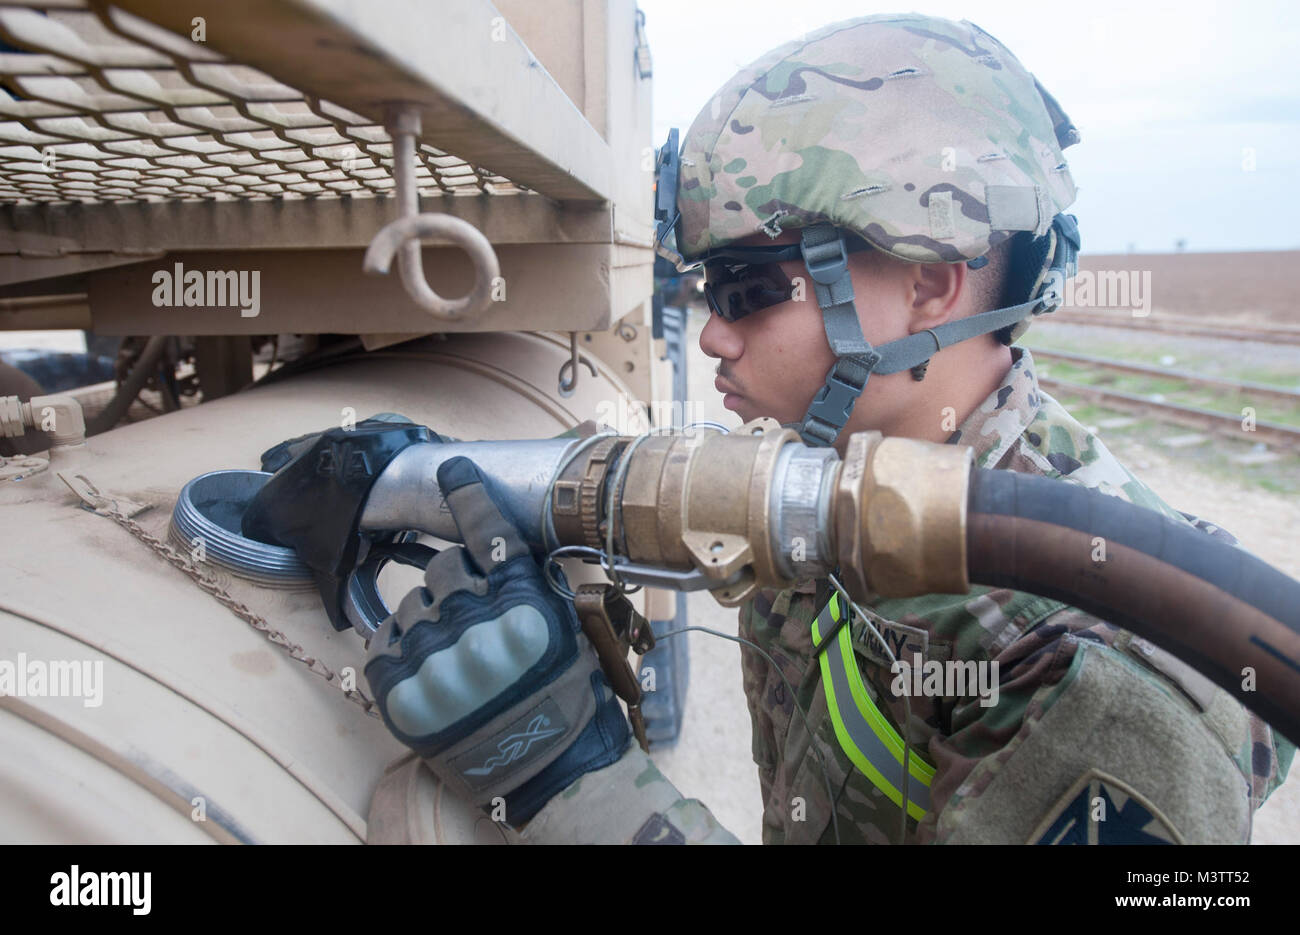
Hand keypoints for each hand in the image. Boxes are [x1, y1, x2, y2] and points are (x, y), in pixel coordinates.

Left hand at [364, 456, 630, 825]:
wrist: (548, 770)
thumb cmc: (567, 699)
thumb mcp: (569, 628)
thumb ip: (531, 585)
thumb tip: (494, 545)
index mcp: (523, 607)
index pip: (487, 533)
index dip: (467, 495)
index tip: (452, 471)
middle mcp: (475, 627)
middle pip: (444, 569)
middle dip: (457, 584)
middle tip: (475, 617)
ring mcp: (433, 661)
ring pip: (411, 604)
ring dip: (430, 618)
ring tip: (455, 655)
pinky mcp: (400, 692)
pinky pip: (383, 642)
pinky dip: (402, 646)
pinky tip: (426, 664)